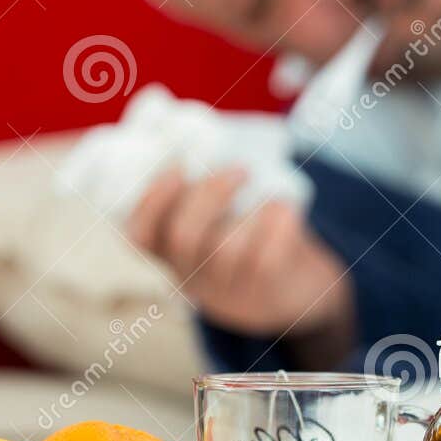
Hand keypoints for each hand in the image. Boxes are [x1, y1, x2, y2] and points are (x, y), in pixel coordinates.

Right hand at [127, 167, 353, 341]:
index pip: (142, 236)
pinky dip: (277, 225)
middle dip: (210, 194)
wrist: (299, 295)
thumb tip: (208, 146)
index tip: (178, 169)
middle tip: (240, 169)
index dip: (152, 201)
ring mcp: (228, 291)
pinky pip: (266, 259)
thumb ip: (209, 199)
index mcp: (173, 257)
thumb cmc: (254, 244)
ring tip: (270, 196)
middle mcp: (195, 277)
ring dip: (250, 212)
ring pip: (226, 250)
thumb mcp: (222, 227)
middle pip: (184, 237)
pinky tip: (285, 210)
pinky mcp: (265, 294)